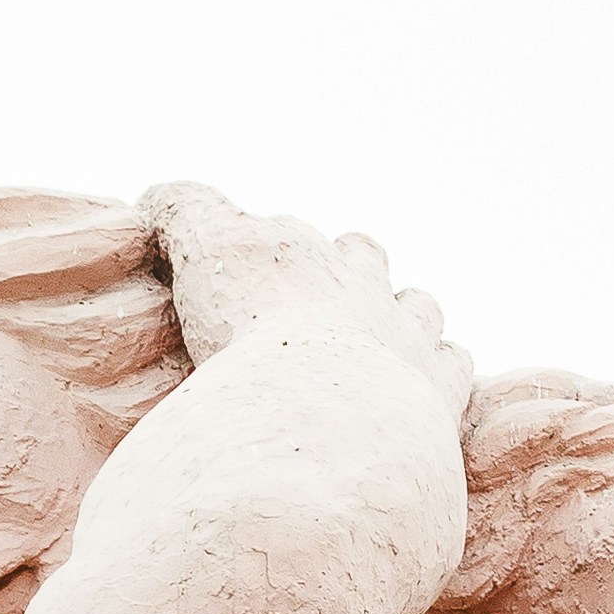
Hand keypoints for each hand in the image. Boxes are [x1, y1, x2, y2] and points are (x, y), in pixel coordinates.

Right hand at [143, 181, 475, 407]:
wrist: (328, 417)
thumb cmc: (256, 334)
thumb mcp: (206, 249)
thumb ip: (184, 209)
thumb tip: (160, 196)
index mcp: (302, 252)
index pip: (281, 233)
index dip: (260, 250)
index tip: (240, 275)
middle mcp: (362, 281)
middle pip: (358, 255)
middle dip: (340, 267)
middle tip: (311, 304)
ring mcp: (408, 335)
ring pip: (417, 303)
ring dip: (400, 311)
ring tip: (378, 337)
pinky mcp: (440, 389)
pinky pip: (453, 361)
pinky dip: (440, 362)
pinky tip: (423, 380)